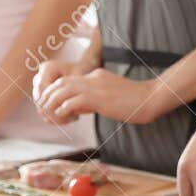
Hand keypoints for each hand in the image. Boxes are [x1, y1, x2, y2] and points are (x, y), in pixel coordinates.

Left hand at [35, 65, 169, 125]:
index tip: (52, 108)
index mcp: (95, 76)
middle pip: (60, 83)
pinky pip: (73, 102)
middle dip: (48, 98)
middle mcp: (92, 77)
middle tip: (45, 113)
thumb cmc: (135, 102)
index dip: (55, 94)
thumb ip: (92, 100)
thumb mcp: (109, 98)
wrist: (151, 99)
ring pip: (62, 91)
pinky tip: (67, 119)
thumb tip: (76, 109)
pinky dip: (65, 111)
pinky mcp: (99, 97)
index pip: (67, 80)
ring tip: (52, 118)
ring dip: (53, 105)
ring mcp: (96, 86)